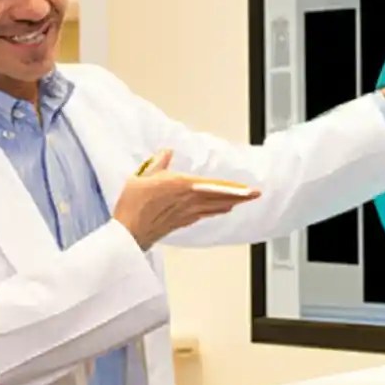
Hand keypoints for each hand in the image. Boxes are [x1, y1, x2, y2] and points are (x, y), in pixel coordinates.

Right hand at [112, 149, 260, 249]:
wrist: (128, 232)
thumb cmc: (132, 205)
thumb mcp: (142, 177)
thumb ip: (158, 164)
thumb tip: (167, 152)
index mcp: (180, 186)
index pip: (213, 186)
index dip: (233, 188)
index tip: (248, 189)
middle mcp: (188, 201)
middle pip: (219, 198)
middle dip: (239, 196)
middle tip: (256, 194)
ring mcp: (186, 214)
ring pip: (214, 207)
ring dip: (230, 202)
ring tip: (243, 199)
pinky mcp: (181, 222)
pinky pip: (205, 214)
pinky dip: (216, 210)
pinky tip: (222, 209)